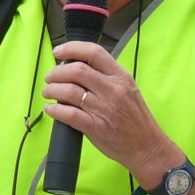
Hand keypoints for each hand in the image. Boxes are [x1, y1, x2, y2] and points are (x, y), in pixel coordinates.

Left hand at [43, 40, 173, 178]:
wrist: (146, 146)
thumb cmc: (136, 118)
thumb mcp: (128, 89)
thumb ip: (107, 76)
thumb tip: (77, 67)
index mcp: (121, 77)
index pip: (94, 53)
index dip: (71, 48)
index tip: (58, 52)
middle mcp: (113, 90)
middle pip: (77, 70)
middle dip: (56, 72)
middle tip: (50, 77)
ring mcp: (104, 109)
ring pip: (69, 91)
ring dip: (52, 90)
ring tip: (48, 92)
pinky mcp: (96, 127)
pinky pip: (68, 114)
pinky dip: (55, 110)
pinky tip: (51, 109)